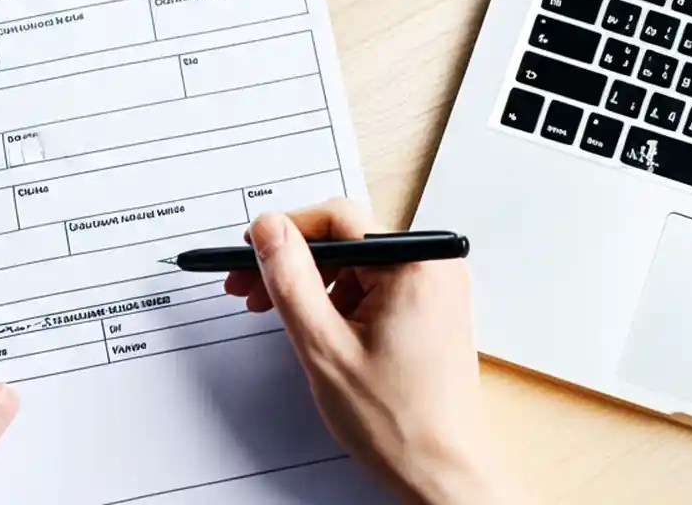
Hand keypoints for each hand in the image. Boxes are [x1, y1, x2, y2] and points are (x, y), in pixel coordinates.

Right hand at [225, 199, 527, 504]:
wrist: (442, 473)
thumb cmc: (398, 423)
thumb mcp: (324, 346)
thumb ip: (291, 280)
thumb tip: (269, 231)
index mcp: (416, 265)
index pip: (338, 218)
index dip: (285, 231)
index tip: (250, 250)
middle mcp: (433, 266)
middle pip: (346, 240)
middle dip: (292, 263)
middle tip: (248, 287)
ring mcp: (434, 287)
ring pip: (356, 264)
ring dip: (311, 284)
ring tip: (276, 314)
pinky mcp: (428, 308)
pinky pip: (373, 286)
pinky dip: (337, 301)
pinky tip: (313, 325)